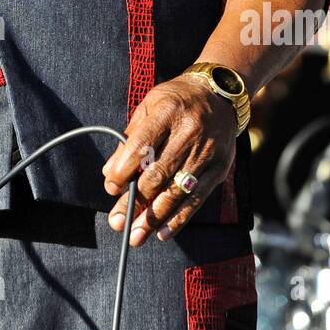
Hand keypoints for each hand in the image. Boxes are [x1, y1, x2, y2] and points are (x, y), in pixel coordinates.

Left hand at [101, 75, 236, 245]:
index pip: (142, 147)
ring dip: (154, 217)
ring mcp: (206, 152)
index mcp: (167, 112)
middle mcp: (189, 133)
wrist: (219, 93)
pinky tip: (162, 233)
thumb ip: (129, 138)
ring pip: (177, 191)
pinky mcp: (219, 169)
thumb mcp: (149, 106)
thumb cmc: (176, 100)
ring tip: (136, 236)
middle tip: (117, 222)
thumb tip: (110, 173)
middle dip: (135, 202)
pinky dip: (179, 218)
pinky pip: (197, 199)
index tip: (111, 188)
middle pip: (158, 174)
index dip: (124, 171)